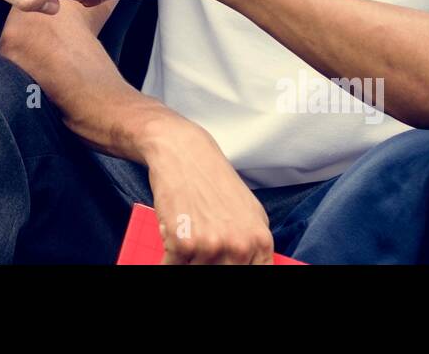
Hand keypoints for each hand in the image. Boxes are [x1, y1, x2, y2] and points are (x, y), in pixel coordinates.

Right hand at [140, 111, 274, 264]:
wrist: (184, 153)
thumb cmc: (214, 181)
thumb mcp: (251, 213)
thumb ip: (254, 246)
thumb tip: (250, 265)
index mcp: (260, 241)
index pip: (255, 275)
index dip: (237, 270)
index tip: (223, 263)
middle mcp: (239, 247)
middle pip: (222, 275)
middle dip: (209, 264)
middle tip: (201, 246)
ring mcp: (210, 246)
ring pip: (196, 272)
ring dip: (188, 261)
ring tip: (187, 239)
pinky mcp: (182, 244)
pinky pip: (172, 267)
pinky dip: (168, 260)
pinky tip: (171, 244)